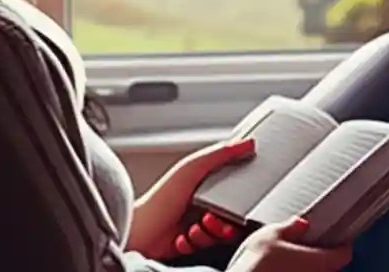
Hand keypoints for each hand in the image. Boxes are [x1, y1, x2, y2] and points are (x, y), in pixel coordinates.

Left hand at [127, 138, 255, 259]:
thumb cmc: (160, 198)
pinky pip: (205, 247)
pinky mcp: (190, 242)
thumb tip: (249, 142)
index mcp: (203, 182)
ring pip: (218, 234)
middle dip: (222, 222)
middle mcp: (200, 202)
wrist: (139, 231)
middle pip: (229, 216)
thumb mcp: (193, 168)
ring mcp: (195, 223)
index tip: (236, 203)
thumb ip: (222, 153)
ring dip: (207, 234)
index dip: (239, 200)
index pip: (233, 190)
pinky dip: (195, 244)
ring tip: (193, 229)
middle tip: (209, 219)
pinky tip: (182, 238)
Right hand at [227, 217, 352, 271]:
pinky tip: (280, 267)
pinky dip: (294, 271)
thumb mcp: (272, 234)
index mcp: (319, 261)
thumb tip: (299, 223)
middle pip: (330, 266)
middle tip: (312, 243)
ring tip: (292, 255)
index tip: (341, 238)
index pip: (344, 254)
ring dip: (306, 265)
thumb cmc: (257, 264)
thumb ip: (290, 227)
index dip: (343, 244)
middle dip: (322, 254)